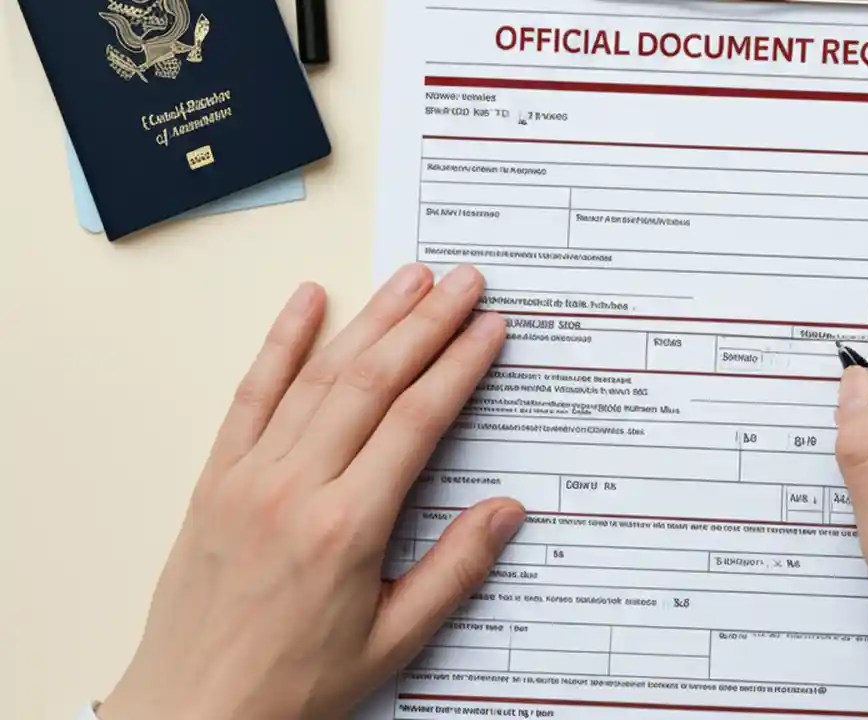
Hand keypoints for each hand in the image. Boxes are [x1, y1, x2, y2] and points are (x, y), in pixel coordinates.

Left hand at [99, 264, 525, 719]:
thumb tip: (505, 513)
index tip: (488, 329)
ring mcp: (249, 476)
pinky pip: (250, 395)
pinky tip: (305, 302)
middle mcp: (295, 488)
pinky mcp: (216, 479)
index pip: (417, 422)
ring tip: (408, 280)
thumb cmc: (290, 685)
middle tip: (462, 282)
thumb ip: (454, 572)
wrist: (192, 711)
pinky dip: (279, 343)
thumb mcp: (391, 642)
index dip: (459, 366)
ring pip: (318, 377)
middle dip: (426, 323)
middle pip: (373, 382)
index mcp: (346, 528)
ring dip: (369, 320)